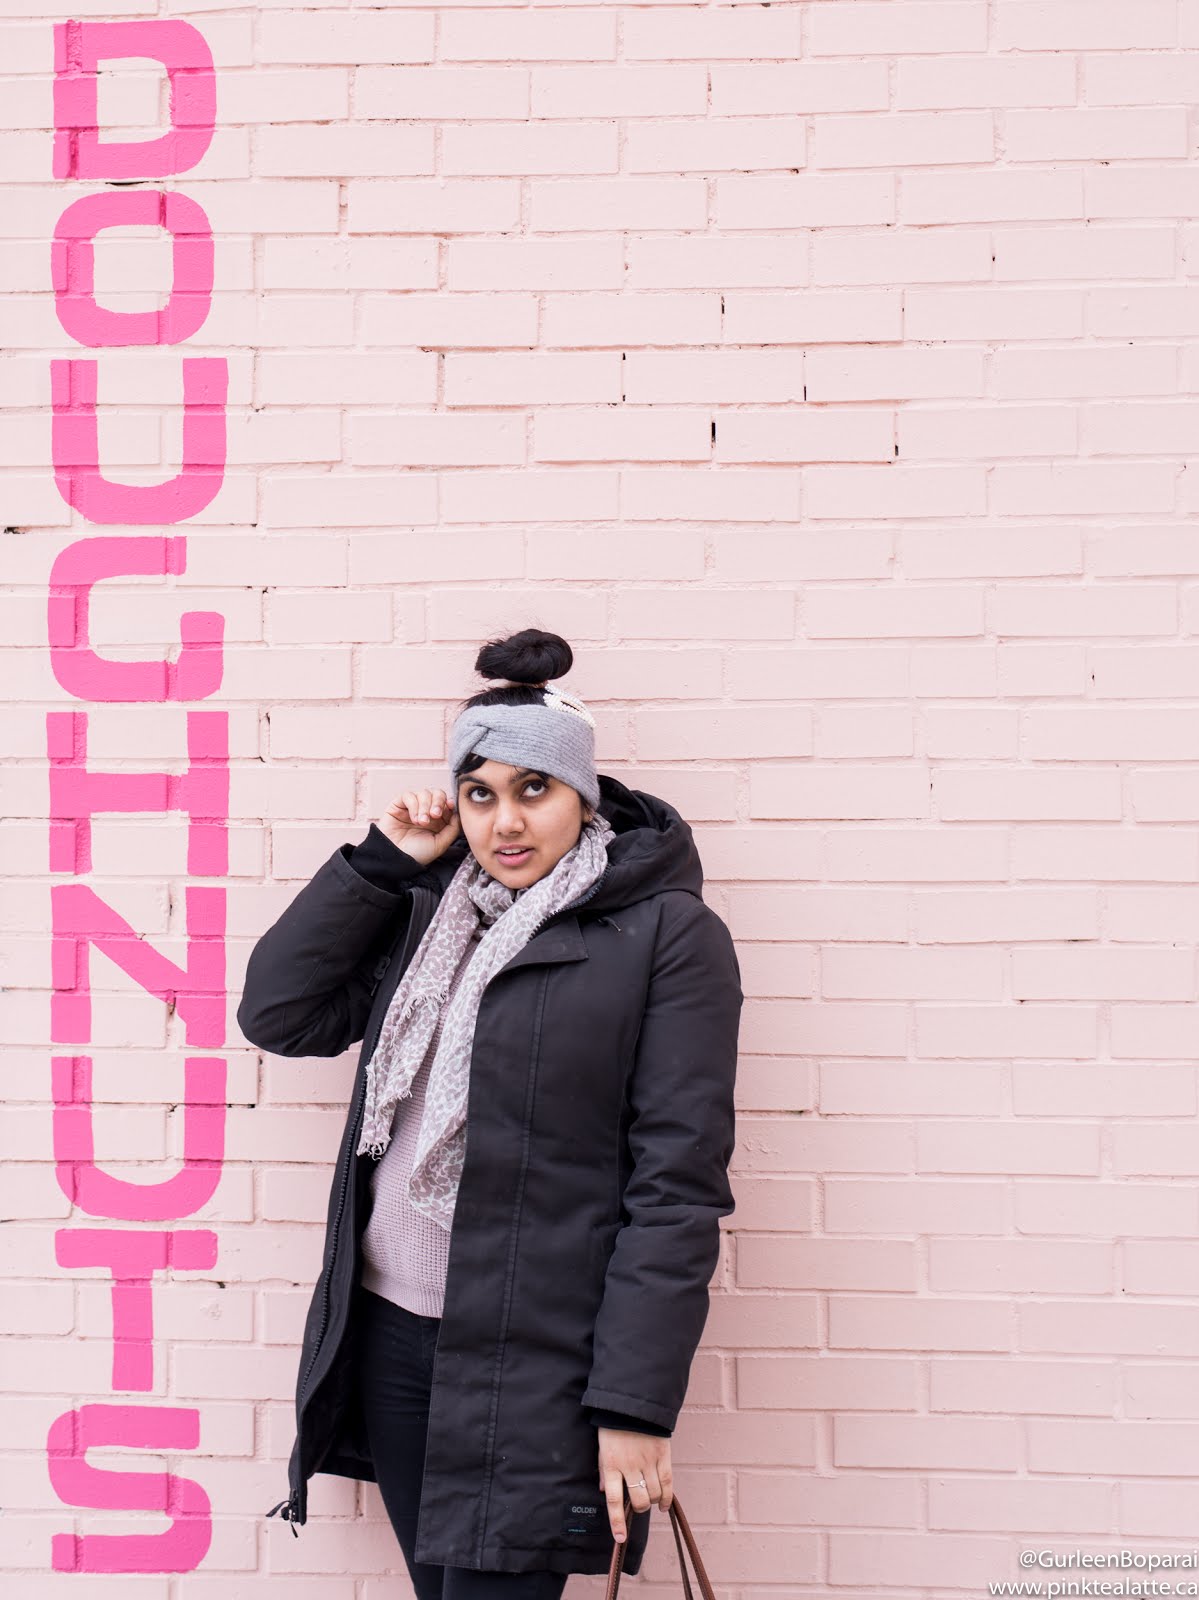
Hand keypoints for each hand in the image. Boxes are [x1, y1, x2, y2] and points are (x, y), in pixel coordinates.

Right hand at [377, 788, 461, 866]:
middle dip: (438, 802)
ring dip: (425, 807)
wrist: (395, 859)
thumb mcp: (441, 843)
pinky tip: (414, 819)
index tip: (450, 806)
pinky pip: (409, 795)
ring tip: (422, 822)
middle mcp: (427, 812)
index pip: (448, 803)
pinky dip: (414, 805)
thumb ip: (453, 828)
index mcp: (438, 820)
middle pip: (437, 794)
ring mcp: (413, 807)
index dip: (450, 802)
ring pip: (424, 793)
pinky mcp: (399, 805)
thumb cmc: (417, 854)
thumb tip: (458, 812)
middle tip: (435, 814)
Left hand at [596, 1427, 672, 1544]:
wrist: (634, 1403)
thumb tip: (604, 1492)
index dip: (617, 1522)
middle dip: (640, 1508)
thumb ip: (604, 1471)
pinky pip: (668, 1482)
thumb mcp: (602, 1447)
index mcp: (611, 1464)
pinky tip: (664, 1504)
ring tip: (650, 1499)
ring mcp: (648, 1461)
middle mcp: (630, 1466)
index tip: (620, 1538)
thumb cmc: (614, 1425)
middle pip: (639, 1500)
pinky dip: (667, 1497)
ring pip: (654, 1494)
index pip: (614, 1500)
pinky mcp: (662, 1455)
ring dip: (653, 1501)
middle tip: (639, 1504)